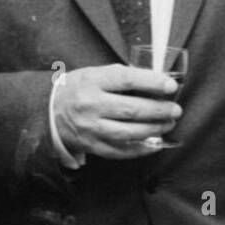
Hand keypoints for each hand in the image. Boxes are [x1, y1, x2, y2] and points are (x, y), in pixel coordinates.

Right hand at [54, 64, 179, 159]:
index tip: (171, 85)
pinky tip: (155, 143)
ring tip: (168, 123)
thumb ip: (120, 76)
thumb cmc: (77, 88)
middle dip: (159, 110)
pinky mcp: (92, 145)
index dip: (152, 82)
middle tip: (176, 109)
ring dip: (155, 129)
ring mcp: (91, 128)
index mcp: (92, 81)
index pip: (126, 79)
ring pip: (129, 132)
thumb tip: (155, 81)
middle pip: (131, 109)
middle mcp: (90, 105)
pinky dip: (141, 148)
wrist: (48, 111)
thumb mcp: (94, 73)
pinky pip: (121, 150)